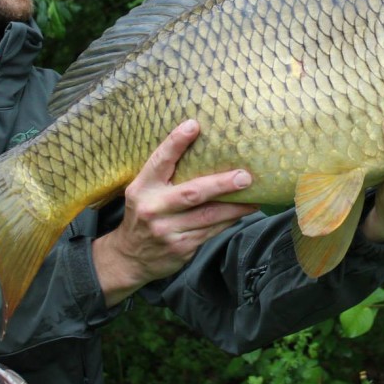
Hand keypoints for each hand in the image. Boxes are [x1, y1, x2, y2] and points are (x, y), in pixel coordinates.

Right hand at [93, 119, 256, 305]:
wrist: (129, 258)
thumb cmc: (143, 216)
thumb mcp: (143, 192)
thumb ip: (165, 176)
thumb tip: (202, 149)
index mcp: (142, 188)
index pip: (160, 161)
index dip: (175, 143)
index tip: (193, 125)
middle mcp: (153, 208)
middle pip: (192, 193)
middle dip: (221, 184)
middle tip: (244, 176)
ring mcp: (167, 230)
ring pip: (208, 215)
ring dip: (235, 206)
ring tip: (254, 196)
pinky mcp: (181, 247)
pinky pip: (211, 231)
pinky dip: (228, 220)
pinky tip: (242, 212)